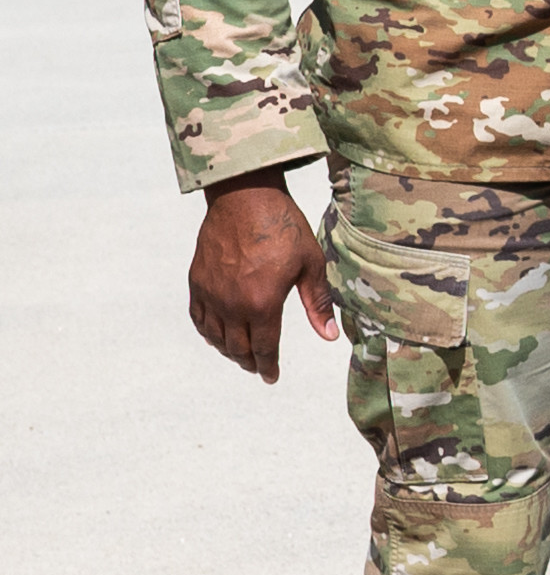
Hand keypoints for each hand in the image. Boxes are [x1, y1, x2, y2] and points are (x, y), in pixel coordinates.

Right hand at [190, 173, 337, 382]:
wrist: (245, 198)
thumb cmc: (283, 228)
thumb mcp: (310, 264)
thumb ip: (317, 303)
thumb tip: (328, 335)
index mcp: (262, 303)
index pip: (264, 348)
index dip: (269, 366)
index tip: (272, 376)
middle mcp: (232, 304)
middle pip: (238, 348)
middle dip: (250, 361)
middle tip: (259, 366)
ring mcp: (211, 294)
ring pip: (216, 337)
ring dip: (229, 351)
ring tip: (242, 354)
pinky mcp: (197, 282)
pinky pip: (198, 318)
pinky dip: (208, 332)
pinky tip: (217, 335)